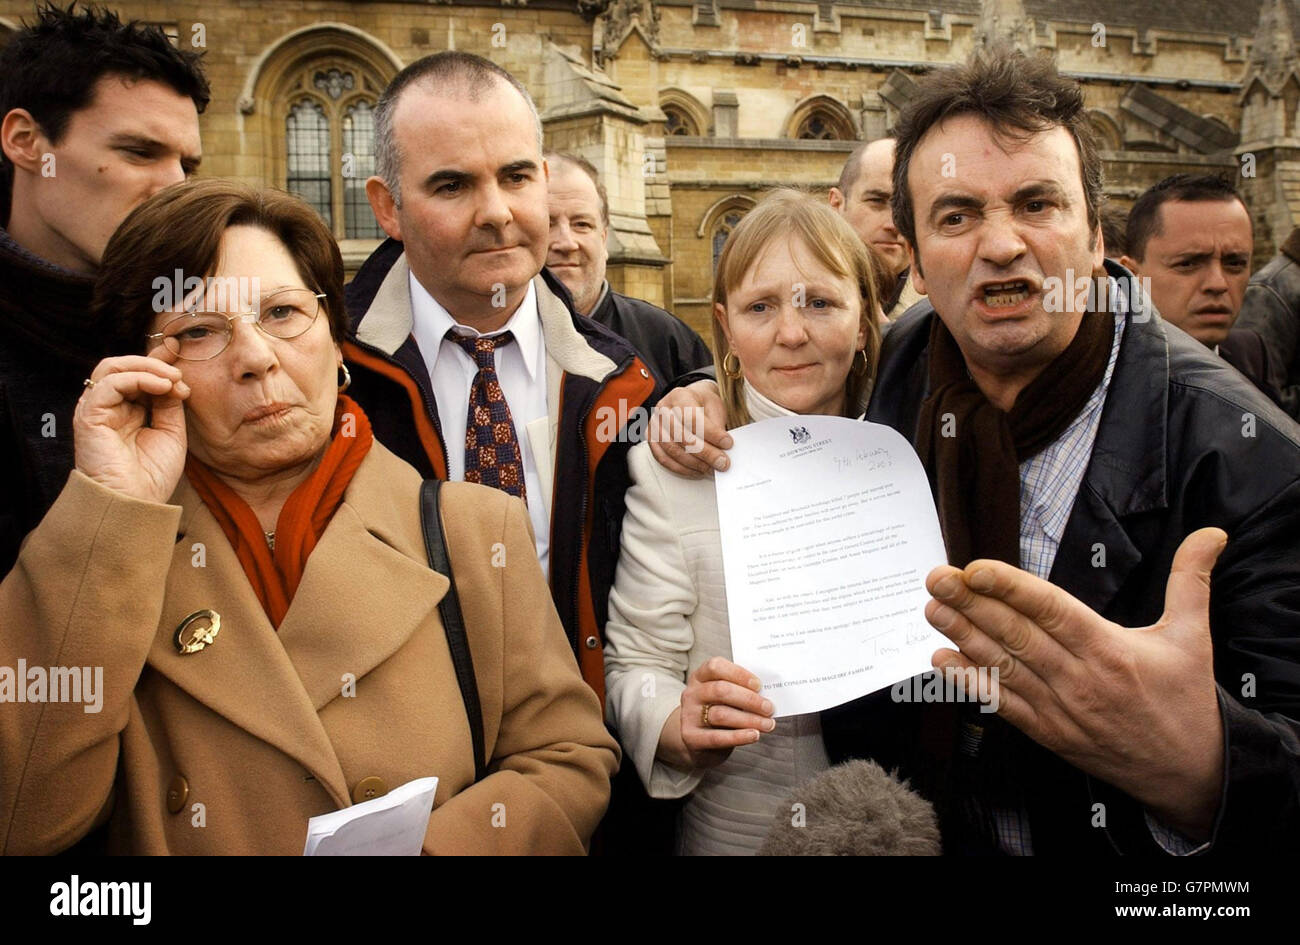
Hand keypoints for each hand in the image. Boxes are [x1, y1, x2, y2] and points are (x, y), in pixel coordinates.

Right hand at [74, 351, 189, 504]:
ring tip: (172, 378)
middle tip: (179, 368)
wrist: (135, 503)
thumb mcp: (171, 432)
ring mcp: (96, 410)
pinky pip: (108, 384)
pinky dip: (137, 378)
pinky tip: (161, 386)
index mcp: (126, 411)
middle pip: (122, 366)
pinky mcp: (89, 416)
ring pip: (111, 368)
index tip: (179, 350)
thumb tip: (174, 377)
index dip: (157, 360)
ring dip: (146, 366)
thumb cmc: (151, 475)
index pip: (137, 374)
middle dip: (153, 361)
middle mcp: (108, 407)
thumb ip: (170, 403)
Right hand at [647, 380, 731, 476]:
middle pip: (682, 436)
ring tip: (711, 468)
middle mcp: (663, 410)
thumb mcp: (714, 406)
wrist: (688, 401)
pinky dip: (682, 468)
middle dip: (705, 453)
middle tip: (722, 462)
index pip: (693, 418)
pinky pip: (664, 459)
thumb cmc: (702, 403)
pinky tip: (696, 470)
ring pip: (672, 450)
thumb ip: (717, 425)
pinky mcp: (652, 440)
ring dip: (694, 463)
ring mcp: (654, 425)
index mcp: (679, 396)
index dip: (711, 433)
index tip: (727, 443)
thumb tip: (722, 448)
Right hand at [659, 657, 774, 770]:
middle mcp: (692, 693)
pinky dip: (739, 736)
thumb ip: (739, 691)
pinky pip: (717, 737)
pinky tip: (754, 735)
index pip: (716, 666)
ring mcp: (689, 715)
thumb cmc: (718, 712)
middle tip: (769, 708)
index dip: (739, 674)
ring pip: (721, 715)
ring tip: (768, 724)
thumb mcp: (724, 697)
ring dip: (749, 719)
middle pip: (721, 690)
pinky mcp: (691, 737)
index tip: (759, 685)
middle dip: (749, 699)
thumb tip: (766, 694)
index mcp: (700, 677)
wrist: (696, 740)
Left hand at [923, 528, 1227, 839]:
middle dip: (969, 603)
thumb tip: (1211, 533)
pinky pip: (1001, 704)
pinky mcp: (1047, 733)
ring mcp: (1059, 709)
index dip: (1009, 588)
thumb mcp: (1194, 636)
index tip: (973, 568)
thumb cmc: (1186, 701)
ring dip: (962, 635)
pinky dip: (969, 681)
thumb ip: (1190, 580)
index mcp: (1109, 650)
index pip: (1050, 610)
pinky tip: (942, 659)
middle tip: (935, 577)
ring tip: (932, 608)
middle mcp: (1078, 679)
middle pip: (1015, 634)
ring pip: (1002, 665)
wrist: (1192, 774)